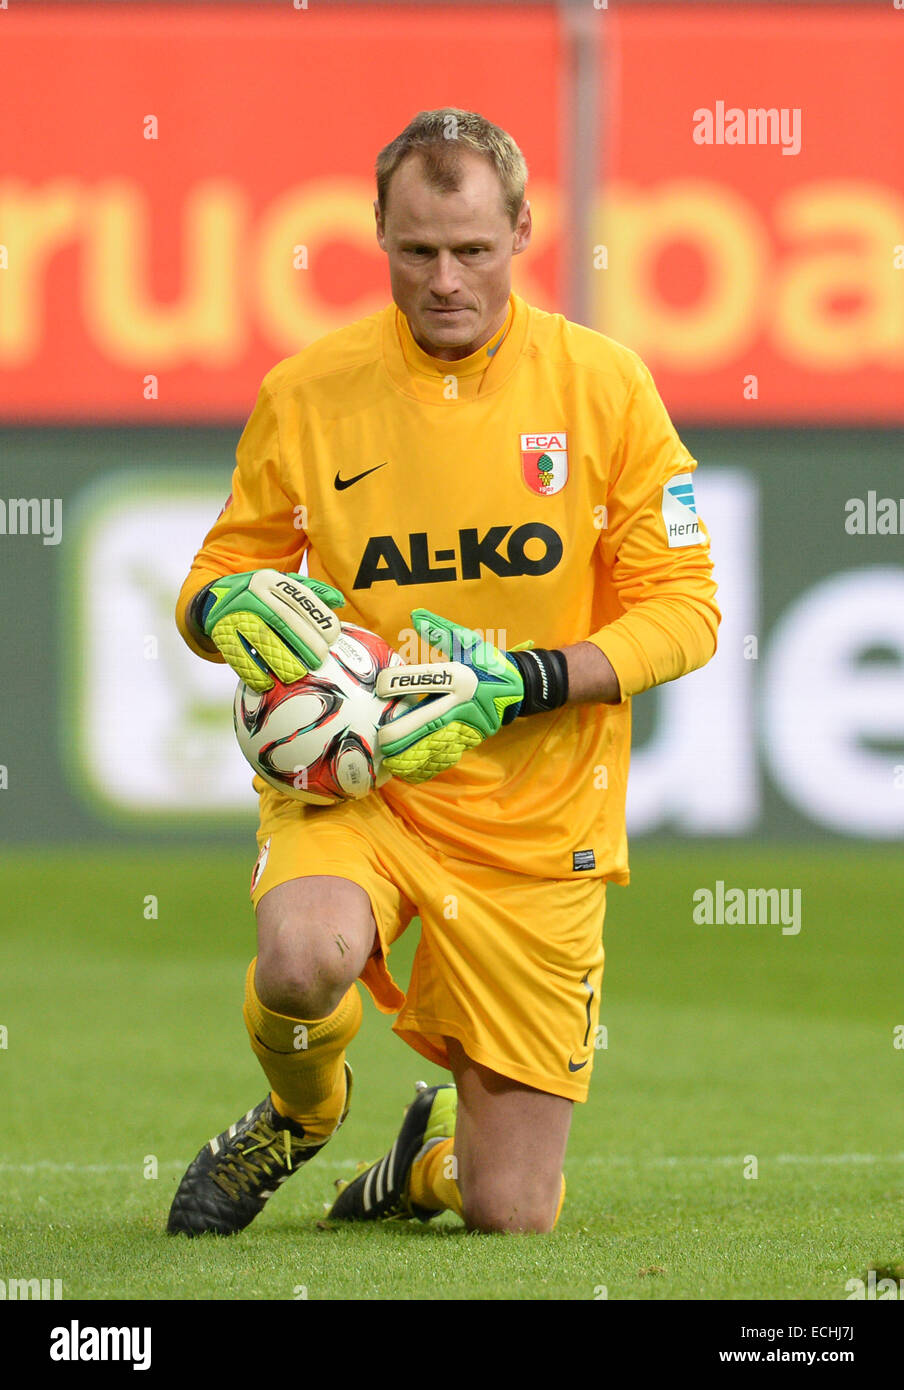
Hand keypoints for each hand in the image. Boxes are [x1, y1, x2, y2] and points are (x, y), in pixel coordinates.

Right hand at [196, 569, 344, 691]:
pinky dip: (254, 672)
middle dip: (305, 641)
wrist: (213, 599)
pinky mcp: (221, 634)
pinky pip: (238, 655)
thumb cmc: (259, 596)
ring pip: (261, 638)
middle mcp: (251, 594)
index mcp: (269, 580)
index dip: (318, 618)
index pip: (298, 599)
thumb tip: (339, 601)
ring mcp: (234, 614)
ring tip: (298, 674)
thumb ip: (310, 592)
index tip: (333, 637)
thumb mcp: (281, 585)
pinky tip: (268, 684)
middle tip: (320, 659)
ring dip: (282, 659)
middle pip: (283, 619)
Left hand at [376, 608, 524, 783]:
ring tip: (390, 760)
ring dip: (411, 755)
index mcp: (460, 676)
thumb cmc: (487, 662)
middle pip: (428, 721)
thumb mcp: (467, 641)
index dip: (400, 683)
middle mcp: (463, 703)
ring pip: (436, 745)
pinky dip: (427, 766)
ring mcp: (468, 725)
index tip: (380, 687)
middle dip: (403, 732)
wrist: (518, 688)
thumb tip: (415, 615)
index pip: (425, 680)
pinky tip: (409, 771)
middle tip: (381, 738)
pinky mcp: (470, 740)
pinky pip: (446, 756)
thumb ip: (440, 630)